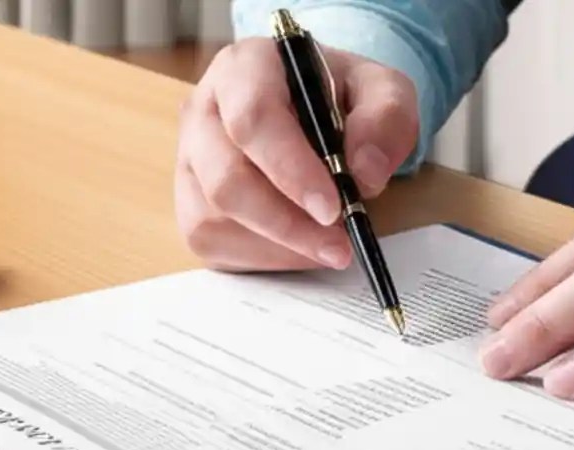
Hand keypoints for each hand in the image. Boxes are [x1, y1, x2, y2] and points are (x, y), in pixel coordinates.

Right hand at [174, 38, 417, 270]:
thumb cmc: (339, 97)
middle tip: (338, 246)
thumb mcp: (382, 90)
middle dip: (286, 223)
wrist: (313, 109)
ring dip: (277, 245)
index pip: (252, 119)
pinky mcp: (188, 203)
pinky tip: (297, 248)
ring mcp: (189, 160)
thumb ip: (385, 119)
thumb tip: (364, 172)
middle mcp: (203, 111)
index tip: (332, 208)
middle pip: (226, 179)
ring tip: (327, 246)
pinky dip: (261, 257)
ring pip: (214, 218)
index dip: (290, 170)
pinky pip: (212, 243)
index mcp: (244, 68)